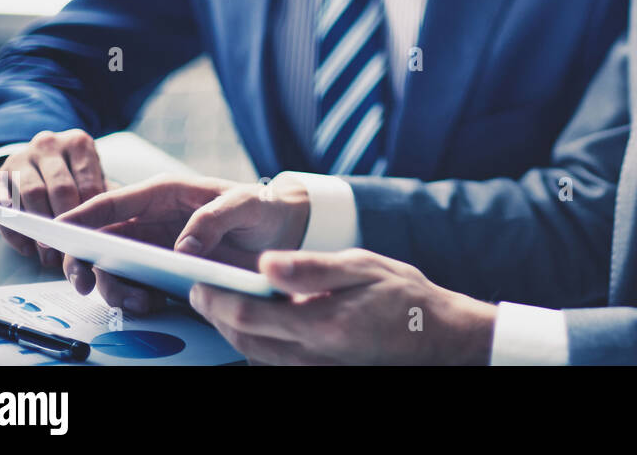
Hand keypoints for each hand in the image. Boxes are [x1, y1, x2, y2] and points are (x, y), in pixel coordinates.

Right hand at [0, 129, 106, 268]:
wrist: (39, 163)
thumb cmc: (76, 177)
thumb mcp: (95, 178)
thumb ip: (105, 197)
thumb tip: (113, 228)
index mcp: (77, 143)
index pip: (87, 181)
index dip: (89, 212)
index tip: (91, 237)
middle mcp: (47, 145)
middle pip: (59, 187)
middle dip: (64, 222)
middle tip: (69, 249)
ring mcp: (19, 158)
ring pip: (30, 194)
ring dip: (39, 228)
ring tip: (49, 255)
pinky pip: (1, 205)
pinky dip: (13, 229)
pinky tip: (26, 247)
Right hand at [56, 175, 311, 314]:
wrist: (282, 229)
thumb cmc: (261, 207)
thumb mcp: (245, 204)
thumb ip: (214, 220)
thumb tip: (182, 248)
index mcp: (164, 193)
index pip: (113, 201)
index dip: (80, 216)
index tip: (57, 232)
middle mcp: (152, 219)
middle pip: (100, 239)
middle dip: (84, 262)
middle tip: (87, 285)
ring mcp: (154, 245)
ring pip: (112, 266)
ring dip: (112, 286)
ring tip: (136, 301)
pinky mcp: (164, 269)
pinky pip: (134, 284)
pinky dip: (133, 297)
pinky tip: (149, 303)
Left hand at [189, 249, 497, 364]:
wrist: (439, 336)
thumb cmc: (406, 297)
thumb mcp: (363, 267)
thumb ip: (312, 268)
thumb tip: (265, 262)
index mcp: (321, 325)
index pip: (248, 315)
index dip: (215, 299)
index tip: (197, 282)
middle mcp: (311, 357)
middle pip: (243, 339)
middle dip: (215, 315)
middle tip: (199, 290)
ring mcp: (313, 371)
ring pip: (253, 354)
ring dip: (232, 329)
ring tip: (220, 303)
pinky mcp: (318, 373)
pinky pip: (272, 362)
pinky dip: (254, 341)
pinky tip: (255, 322)